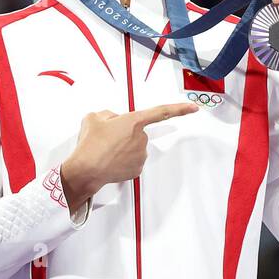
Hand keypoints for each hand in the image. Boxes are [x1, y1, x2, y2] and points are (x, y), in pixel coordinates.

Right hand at [60, 101, 199, 207]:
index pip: (161, 112)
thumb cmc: (89, 144)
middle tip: (107, 138)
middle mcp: (141, 138)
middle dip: (125, 133)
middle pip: (137, 132)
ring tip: (105, 151)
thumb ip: (108, 114)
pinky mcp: (137, 169)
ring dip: (123, 147)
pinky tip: (110, 160)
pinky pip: (132, 161)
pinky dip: (122, 160)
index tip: (193, 108)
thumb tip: (114, 120)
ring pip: (134, 147)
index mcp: (133, 122)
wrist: (86, 170)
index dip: (180, 109)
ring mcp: (140, 155)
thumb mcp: (93, 118)